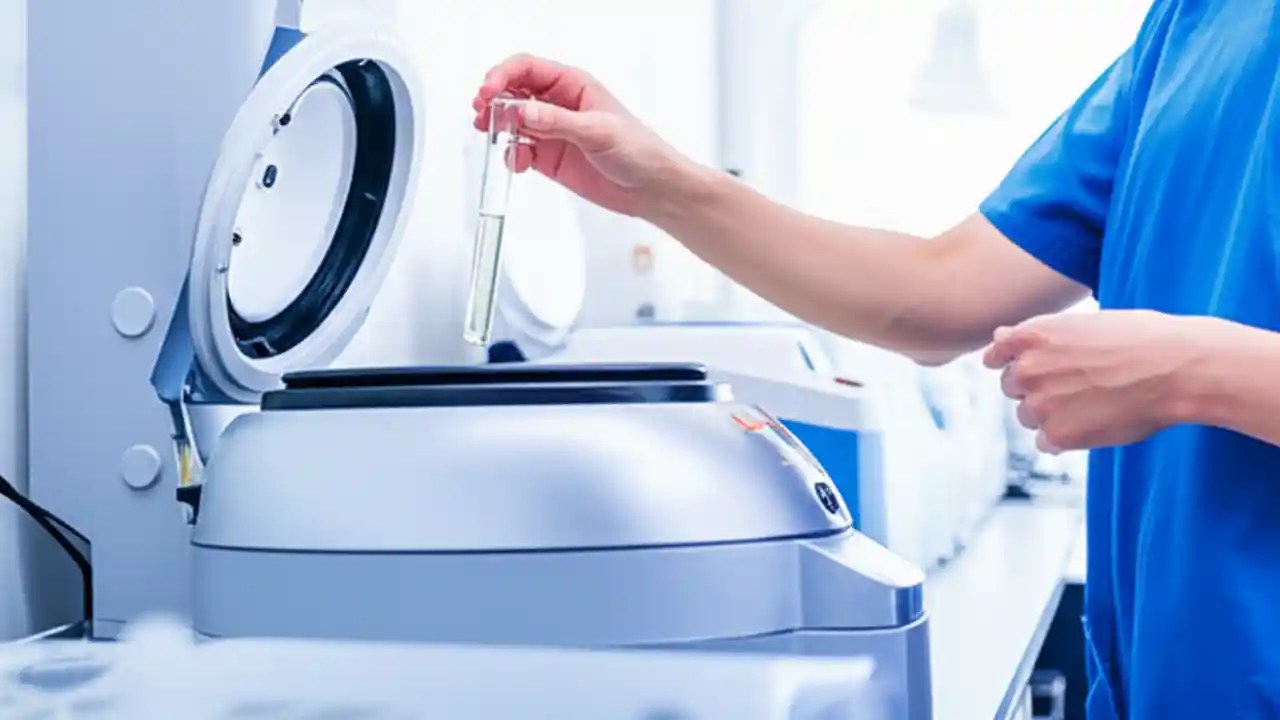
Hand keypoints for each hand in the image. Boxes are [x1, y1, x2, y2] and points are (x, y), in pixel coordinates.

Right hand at [472, 54, 699, 217]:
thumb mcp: (598, 131)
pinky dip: (512, 155)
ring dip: (498, 126)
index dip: (503, 74)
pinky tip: (518, 162)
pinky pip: (520, 150)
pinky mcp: (549, 158)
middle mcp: (559, 105)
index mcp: (574, 85)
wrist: (652, 189)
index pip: (529, 68)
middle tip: (482, 112)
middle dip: (494, 99)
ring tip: (491, 134)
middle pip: (514, 91)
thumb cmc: (639, 150)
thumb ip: (557, 122)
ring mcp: (552, 131)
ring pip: (512, 121)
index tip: (488, 91)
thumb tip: (522, 110)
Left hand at [983, 310, 1207, 452]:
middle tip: (1079, 385)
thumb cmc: (1143, 339)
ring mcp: (1040, 404)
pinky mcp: (1058, 435)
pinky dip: (1064, 437)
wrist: (1180, 369)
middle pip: (1012, 388)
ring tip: (1093, 402)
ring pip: (1028, 416)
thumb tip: (999, 338)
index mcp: (1031, 335)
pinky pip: (1045, 442)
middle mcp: (1027, 369)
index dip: (1012, 362)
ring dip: (1051, 414)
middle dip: (1037, 387)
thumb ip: (1037, 334)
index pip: (995, 355)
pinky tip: (1094, 423)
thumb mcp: (1084, 322)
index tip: (1033, 368)